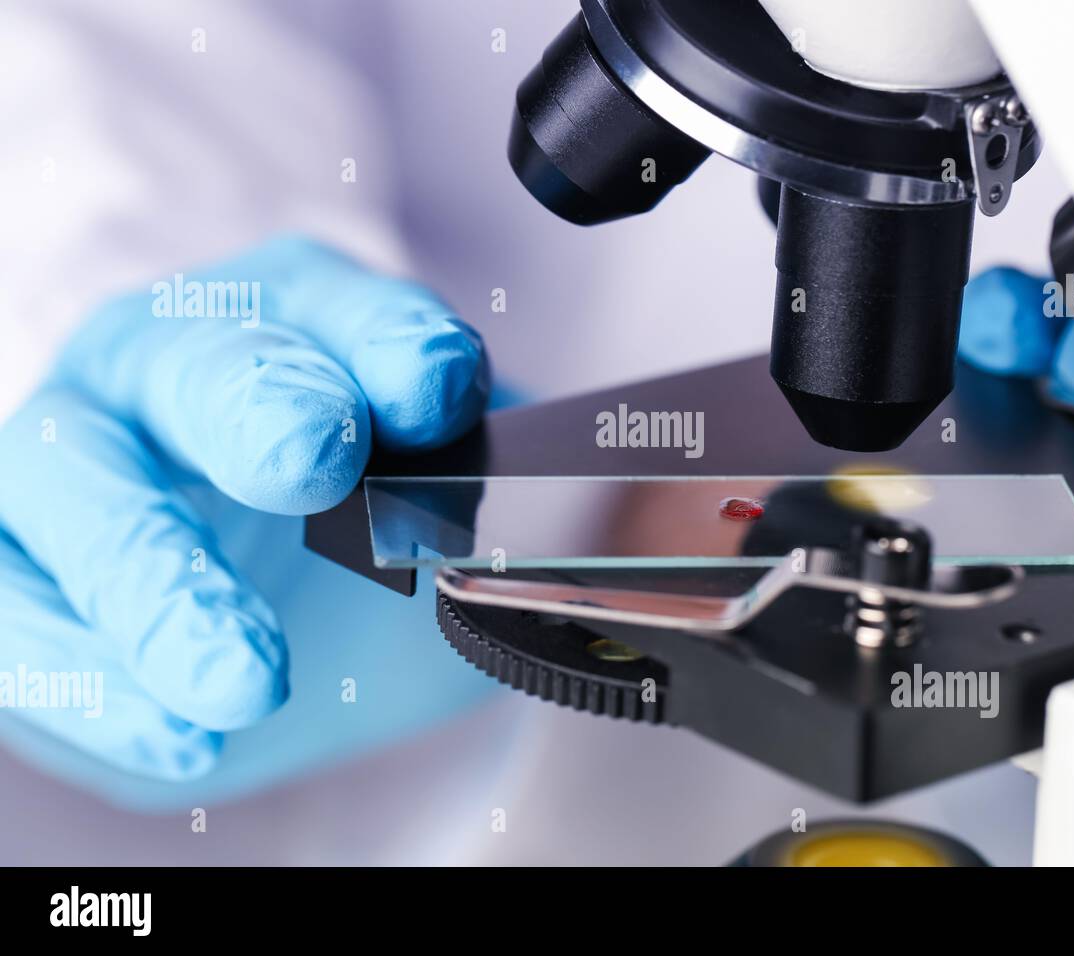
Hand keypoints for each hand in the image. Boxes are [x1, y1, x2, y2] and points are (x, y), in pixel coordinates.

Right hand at [0, 236, 487, 779]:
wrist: (257, 599)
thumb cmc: (361, 528)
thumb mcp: (450, 507)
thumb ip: (503, 503)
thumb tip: (615, 529)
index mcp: (292, 325)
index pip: (336, 308)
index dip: (386, 337)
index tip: (436, 388)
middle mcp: (169, 365)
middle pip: (193, 364)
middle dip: (257, 407)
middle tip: (313, 461)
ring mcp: (77, 453)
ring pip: (75, 484)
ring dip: (158, 581)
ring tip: (245, 676)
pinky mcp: (17, 559)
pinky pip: (19, 612)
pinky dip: (95, 677)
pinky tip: (186, 733)